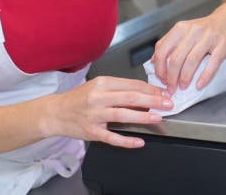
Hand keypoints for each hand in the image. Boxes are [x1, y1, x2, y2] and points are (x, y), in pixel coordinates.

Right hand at [43, 76, 171, 148]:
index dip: (150, 88)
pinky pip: (111, 137)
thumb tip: (145, 94)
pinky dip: (126, 140)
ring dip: (142, 116)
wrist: (56, 112)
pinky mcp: (92, 131)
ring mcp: (94, 115)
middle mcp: (98, 98)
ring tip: (157, 117)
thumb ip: (119, 89)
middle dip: (152, 100)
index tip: (163, 92)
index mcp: (101, 83)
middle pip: (129, 97)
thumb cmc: (79, 98)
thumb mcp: (98, 86)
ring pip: (122, 115)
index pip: (131, 84)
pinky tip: (138, 141)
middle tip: (168, 103)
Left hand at [152, 6, 225, 93]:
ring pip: (191, 61)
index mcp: (180, 28)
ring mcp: (208, 37)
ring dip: (185, 78)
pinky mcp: (223, 45)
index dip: (159, 68)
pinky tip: (199, 85)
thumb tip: (154, 60)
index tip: (161, 79)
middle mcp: (193, 31)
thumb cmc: (206, 28)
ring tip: (183, 87)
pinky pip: (212, 63)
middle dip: (171, 78)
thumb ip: (169, 43)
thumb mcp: (185, 31)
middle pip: (175, 58)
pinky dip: (204, 77)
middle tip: (171, 88)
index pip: (162, 50)